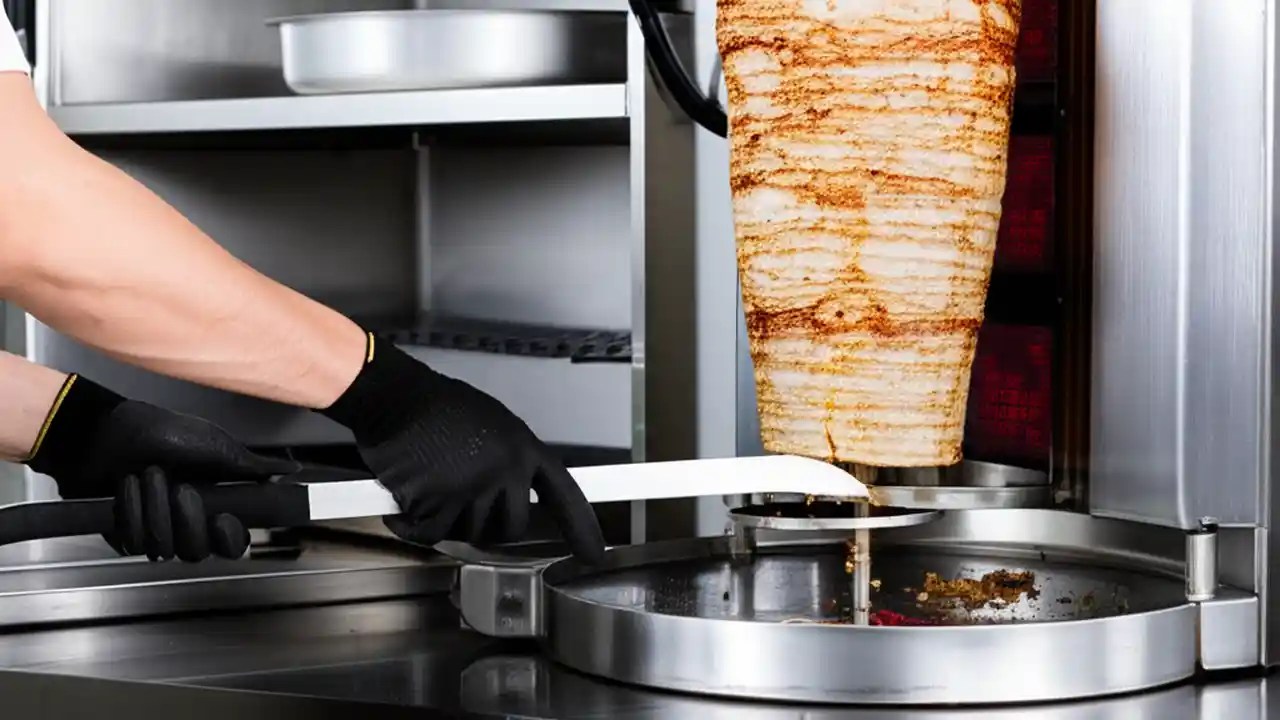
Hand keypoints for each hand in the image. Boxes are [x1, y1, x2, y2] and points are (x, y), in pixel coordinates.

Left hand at [25, 375, 299, 561]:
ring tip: (148, 475)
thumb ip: (252, 467)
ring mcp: (157, 532)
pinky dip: (129, 508)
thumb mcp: (215, 446)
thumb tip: (292, 471)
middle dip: (187, 519)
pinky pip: (133, 542)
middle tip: (182, 489)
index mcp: (216, 505)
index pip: (233, 544)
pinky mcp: (126, 536)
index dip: (230, 539)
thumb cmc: (162, 434)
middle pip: (199, 552)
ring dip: (154, 506)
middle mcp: (188, 524)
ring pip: (164, 548)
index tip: (224, 518)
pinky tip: (126, 485)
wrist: (108, 433)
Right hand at [321, 334, 604, 562]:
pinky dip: (411, 528)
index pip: (564, 493)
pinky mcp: (440, 501)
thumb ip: (507, 461)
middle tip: (461, 509)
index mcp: (523, 449)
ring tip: (429, 489)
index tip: (593, 554)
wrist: (397, 398)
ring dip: (445, 523)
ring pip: (468, 535)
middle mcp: (505, 472)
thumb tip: (507, 494)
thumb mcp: (491, 426)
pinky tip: (402, 511)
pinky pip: (430, 535)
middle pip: (510, 529)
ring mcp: (474, 488)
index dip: (581, 527)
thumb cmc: (437, 408)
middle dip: (487, 528)